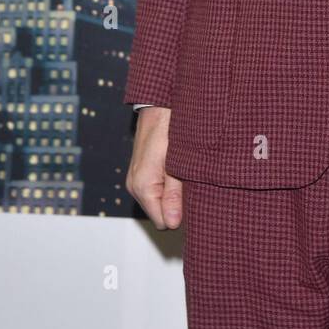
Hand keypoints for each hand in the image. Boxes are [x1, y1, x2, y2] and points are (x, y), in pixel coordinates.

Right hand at [125, 106, 182, 229]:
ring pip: (159, 201)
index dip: (180, 215)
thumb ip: (174, 194)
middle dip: (177, 205)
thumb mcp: (177, 163)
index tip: (194, 201)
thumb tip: (172, 223)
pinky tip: (178, 170)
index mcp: (142, 187)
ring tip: (186, 174)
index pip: (162, 222)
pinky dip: (168, 184)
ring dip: (173, 193)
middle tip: (192, 185)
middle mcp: (134, 186)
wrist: (159, 105)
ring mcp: (136, 178)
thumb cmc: (169, 129)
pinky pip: (156, 189)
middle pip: (160, 213)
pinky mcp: (140, 171)